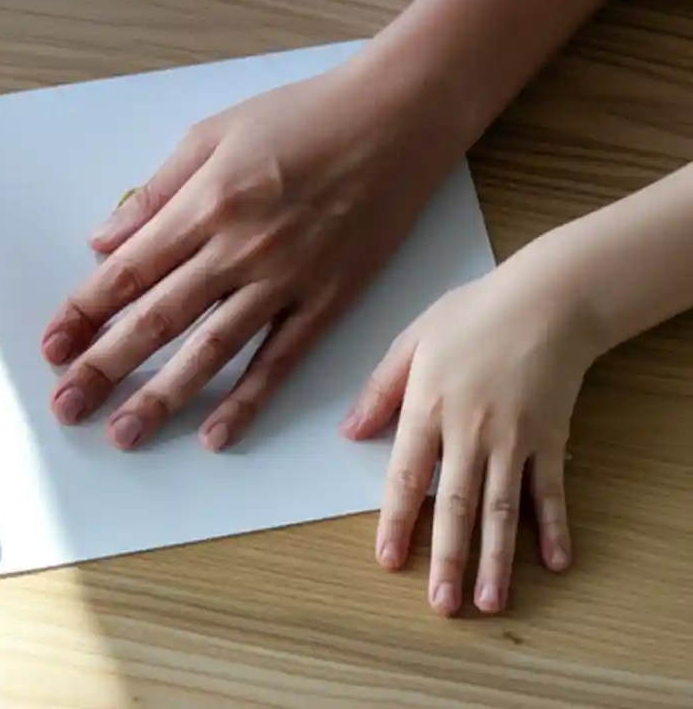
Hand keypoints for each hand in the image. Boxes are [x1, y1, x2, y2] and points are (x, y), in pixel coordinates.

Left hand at [41, 67, 452, 450]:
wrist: (398, 116)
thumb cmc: (302, 116)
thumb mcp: (213, 133)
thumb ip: (155, 192)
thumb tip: (102, 241)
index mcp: (205, 204)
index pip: (128, 271)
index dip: (84, 313)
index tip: (51, 349)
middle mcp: (239, 248)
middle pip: (157, 319)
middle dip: (104, 366)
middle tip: (66, 406)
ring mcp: (286, 279)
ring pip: (211, 350)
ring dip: (162, 396)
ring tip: (123, 433)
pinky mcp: (328, 300)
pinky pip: (280, 360)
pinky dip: (247, 400)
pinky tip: (215, 434)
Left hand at [342, 266, 601, 615]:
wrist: (549, 298)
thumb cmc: (475, 313)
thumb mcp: (412, 341)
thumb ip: (379, 390)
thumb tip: (348, 432)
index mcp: (429, 408)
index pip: (407, 477)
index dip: (397, 522)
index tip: (389, 561)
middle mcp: (470, 431)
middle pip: (456, 505)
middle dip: (448, 559)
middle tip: (441, 604)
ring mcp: (514, 438)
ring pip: (502, 509)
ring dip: (497, 559)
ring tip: (490, 601)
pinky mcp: (550, 438)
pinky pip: (550, 490)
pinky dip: (553, 527)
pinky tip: (554, 562)